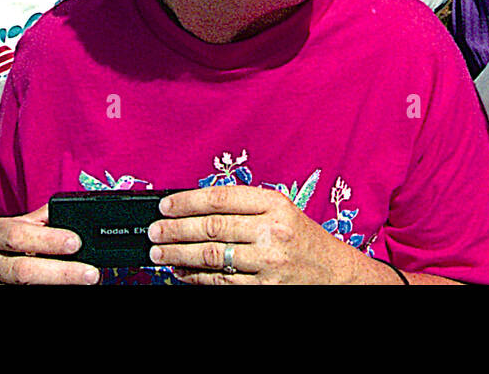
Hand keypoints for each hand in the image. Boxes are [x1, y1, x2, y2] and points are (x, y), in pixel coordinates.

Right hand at [0, 206, 98, 284]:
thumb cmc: (13, 237)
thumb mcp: (23, 223)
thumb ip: (46, 218)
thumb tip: (78, 216)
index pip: (19, 235)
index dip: (48, 240)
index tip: (75, 242)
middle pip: (24, 270)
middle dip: (61, 272)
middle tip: (90, 273)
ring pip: (26, 288)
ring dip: (60, 285)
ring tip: (86, 282)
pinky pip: (26, 296)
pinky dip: (52, 292)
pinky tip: (69, 289)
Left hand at [147, 185, 392, 284]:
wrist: (334, 274)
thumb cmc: (303, 239)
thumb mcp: (281, 210)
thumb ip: (245, 205)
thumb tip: (196, 206)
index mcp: (274, 204)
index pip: (222, 198)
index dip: (188, 201)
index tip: (166, 205)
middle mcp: (272, 231)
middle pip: (212, 228)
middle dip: (176, 229)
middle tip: (154, 230)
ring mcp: (268, 263)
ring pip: (212, 258)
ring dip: (179, 255)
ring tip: (159, 252)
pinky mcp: (263, 289)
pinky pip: (221, 283)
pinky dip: (196, 278)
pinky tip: (181, 273)